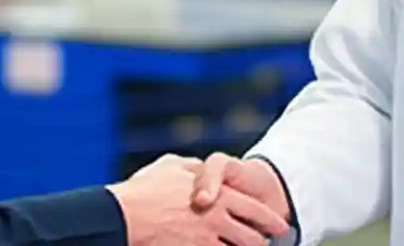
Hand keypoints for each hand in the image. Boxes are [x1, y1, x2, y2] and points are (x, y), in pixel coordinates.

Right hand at [106, 154, 290, 245]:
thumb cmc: (146, 189)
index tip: (280, 225)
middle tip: (273, 242)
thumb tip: (203, 168)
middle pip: (252, 237)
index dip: (270, 220)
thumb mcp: (173, 165)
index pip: (253, 209)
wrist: (123, 214)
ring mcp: (205, 239)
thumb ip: (196, 168)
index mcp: (217, 194)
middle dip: (265, 242)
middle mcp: (216, 218)